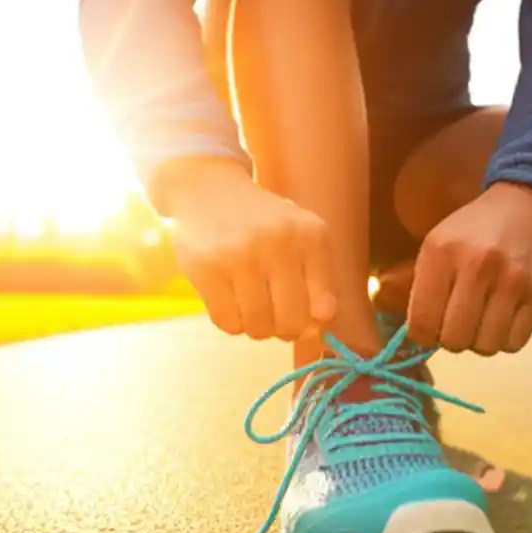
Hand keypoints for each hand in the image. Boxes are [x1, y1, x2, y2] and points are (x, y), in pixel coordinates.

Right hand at [160, 157, 336, 340]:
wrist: (210, 191)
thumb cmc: (265, 226)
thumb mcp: (301, 241)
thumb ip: (318, 287)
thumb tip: (314, 340)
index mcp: (311, 237)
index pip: (324, 309)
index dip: (313, 322)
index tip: (302, 313)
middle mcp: (279, 243)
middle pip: (291, 323)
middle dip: (284, 329)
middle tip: (275, 314)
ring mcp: (241, 256)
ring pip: (258, 327)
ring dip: (257, 327)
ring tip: (252, 305)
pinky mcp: (207, 268)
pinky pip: (228, 322)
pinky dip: (232, 322)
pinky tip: (231, 300)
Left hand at [407, 182, 531, 354]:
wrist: (525, 207)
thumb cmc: (471, 234)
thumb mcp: (435, 246)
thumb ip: (420, 290)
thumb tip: (415, 341)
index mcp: (442, 252)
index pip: (422, 322)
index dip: (422, 335)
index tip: (428, 329)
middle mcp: (478, 265)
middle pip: (454, 339)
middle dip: (450, 339)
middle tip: (455, 324)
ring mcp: (513, 280)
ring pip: (485, 347)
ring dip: (478, 341)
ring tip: (479, 320)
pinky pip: (514, 344)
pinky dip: (504, 340)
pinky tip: (500, 319)